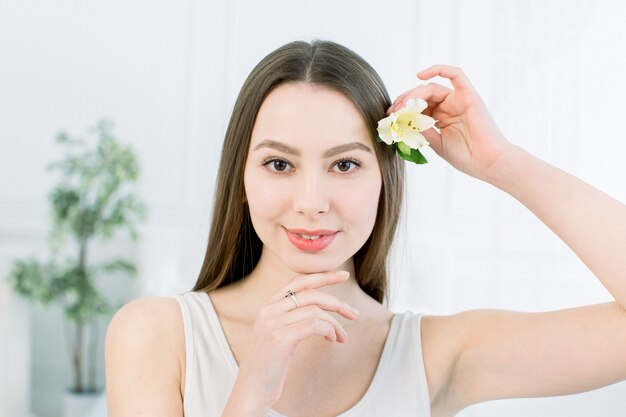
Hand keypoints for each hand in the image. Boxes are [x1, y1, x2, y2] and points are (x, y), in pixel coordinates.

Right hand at [234, 271, 359, 406]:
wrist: (251, 391)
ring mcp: (273, 323)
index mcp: (268, 306)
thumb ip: (290, 318)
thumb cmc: (268, 367)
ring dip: (335, 323)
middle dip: (337, 302)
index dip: (322, 276)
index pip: (298, 281)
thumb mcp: (276, 335)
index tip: (343, 275)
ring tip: (342, 337)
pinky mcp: (280, 338)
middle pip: (310, 293)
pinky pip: (314, 324)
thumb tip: (321, 311)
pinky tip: (332, 339)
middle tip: (354, 314)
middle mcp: (268, 310)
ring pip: (315, 310)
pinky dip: (329, 329)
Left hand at [387, 65, 515, 180]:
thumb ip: (422, 129)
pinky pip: (455, 74)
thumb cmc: (466, 157)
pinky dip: (438, 69)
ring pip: (432, 88)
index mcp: (442, 119)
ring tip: (403, 105)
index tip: (390, 117)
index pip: (419, 107)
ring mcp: (459, 100)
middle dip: (405, 102)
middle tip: (393, 111)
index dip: (403, 110)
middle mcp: (450, 107)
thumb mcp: (436, 143)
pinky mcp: (468, 95)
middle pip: (423, 96)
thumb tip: (403, 118)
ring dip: (414, 94)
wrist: (487, 162)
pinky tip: (420, 75)